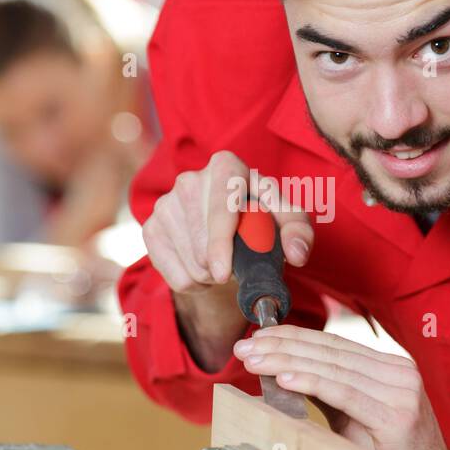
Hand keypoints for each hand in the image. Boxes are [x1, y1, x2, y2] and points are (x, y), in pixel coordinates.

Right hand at [142, 151, 312, 367]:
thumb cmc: (261, 221)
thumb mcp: (286, 221)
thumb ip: (299, 232)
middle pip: (200, 239)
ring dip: (209, 276)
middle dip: (221, 266)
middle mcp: (190, 179)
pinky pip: (171, 273)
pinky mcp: (150, 227)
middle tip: (237, 267)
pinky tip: (202, 268)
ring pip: (187, 260)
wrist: (226, 232)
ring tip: (221, 265)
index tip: (223, 272)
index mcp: (227, 166)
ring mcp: (165, 203)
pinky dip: (191, 282)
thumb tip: (297, 253)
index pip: (220, 206)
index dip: (220, 242)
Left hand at [233, 325, 449, 449]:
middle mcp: (398, 373)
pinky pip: (344, 394)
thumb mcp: (357, 420)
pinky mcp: (398, 417)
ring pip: (332, 369)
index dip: (291, 338)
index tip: (256, 338)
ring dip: (286, 362)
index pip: (331, 346)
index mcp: (390, 368)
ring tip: (254, 360)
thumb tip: (282, 375)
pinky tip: (284, 379)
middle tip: (244, 347)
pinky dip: (311, 384)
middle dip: (281, 347)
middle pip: (328, 352)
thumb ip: (328, 395)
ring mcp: (401, 392)